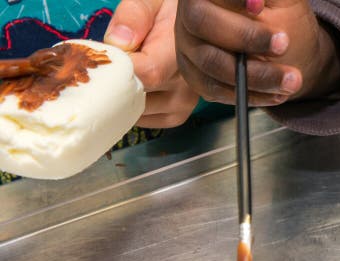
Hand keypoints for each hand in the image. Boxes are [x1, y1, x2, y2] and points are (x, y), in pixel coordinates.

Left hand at [106, 0, 199, 127]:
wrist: (193, 31)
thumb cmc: (167, 14)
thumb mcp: (151, 1)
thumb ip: (134, 14)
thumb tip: (119, 41)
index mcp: (180, 54)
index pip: (147, 74)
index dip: (116, 71)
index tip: (97, 61)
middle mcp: (187, 84)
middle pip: (137, 96)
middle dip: (113, 83)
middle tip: (101, 66)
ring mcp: (184, 103)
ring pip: (137, 111)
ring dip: (120, 97)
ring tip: (120, 74)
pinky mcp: (178, 116)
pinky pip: (144, 121)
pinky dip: (130, 108)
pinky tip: (130, 89)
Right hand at [175, 0, 339, 106]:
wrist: (283, 48)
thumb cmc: (279, 14)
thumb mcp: (278, 0)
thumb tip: (255, 1)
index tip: (260, 6)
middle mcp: (189, 15)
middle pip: (201, 22)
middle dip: (245, 36)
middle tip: (283, 44)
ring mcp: (189, 48)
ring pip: (212, 65)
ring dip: (256, 76)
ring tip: (291, 79)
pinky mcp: (197, 78)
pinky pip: (217, 91)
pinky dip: (250, 95)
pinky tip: (277, 94)